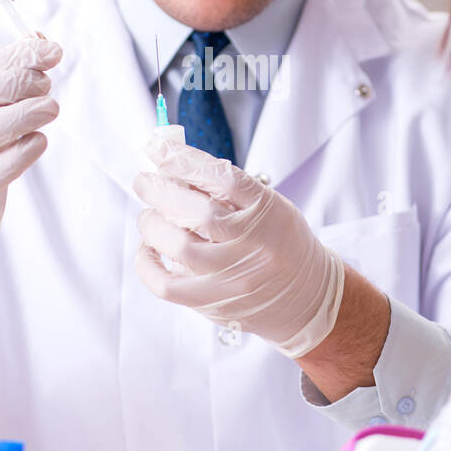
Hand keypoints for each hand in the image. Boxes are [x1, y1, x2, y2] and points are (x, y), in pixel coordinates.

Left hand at [133, 132, 344, 357]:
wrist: (307, 297)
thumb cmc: (279, 242)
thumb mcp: (268, 205)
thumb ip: (225, 187)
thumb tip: (171, 165)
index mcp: (268, 212)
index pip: (223, 178)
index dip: (184, 160)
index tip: (158, 147)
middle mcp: (252, 245)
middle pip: (197, 212)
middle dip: (160, 190)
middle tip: (144, 181)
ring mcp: (232, 277)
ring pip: (178, 246)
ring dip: (152, 224)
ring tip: (149, 216)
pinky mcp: (213, 303)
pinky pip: (166, 284)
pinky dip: (146, 262)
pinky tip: (147, 247)